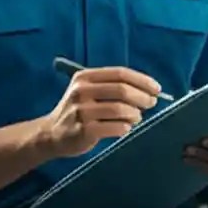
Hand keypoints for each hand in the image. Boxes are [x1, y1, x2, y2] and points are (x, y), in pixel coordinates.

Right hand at [37, 66, 161, 157]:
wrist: (51, 134)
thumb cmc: (79, 111)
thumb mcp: (88, 91)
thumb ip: (111, 87)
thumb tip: (148, 90)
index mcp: (84, 77)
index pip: (120, 73)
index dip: (142, 80)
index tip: (156, 88)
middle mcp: (81, 91)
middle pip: (121, 90)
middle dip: (142, 97)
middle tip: (151, 103)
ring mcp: (81, 111)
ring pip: (120, 109)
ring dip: (135, 114)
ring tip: (136, 118)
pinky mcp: (83, 130)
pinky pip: (114, 127)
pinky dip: (125, 128)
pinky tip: (125, 129)